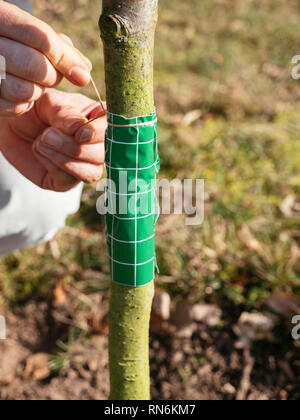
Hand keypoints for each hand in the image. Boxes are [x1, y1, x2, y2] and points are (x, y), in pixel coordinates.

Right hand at [0, 1, 91, 116]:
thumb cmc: (11, 40)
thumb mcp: (27, 30)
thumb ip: (57, 45)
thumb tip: (84, 69)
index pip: (40, 37)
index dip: (66, 58)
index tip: (83, 75)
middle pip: (34, 65)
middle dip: (53, 76)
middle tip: (53, 76)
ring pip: (25, 90)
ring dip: (38, 91)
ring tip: (33, 82)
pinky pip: (15, 107)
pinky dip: (24, 104)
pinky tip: (21, 91)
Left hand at [0, 89, 106, 191]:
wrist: (10, 124)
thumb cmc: (35, 108)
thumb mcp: (50, 102)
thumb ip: (66, 114)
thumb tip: (81, 130)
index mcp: (100, 121)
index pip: (113, 132)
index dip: (98, 136)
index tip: (80, 133)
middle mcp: (97, 146)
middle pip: (101, 156)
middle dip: (74, 147)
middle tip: (47, 134)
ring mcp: (83, 165)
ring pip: (90, 173)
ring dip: (65, 159)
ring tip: (42, 141)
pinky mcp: (66, 181)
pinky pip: (68, 180)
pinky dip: (52, 165)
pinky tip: (39, 151)